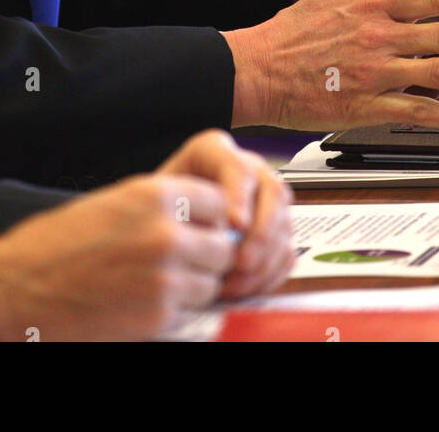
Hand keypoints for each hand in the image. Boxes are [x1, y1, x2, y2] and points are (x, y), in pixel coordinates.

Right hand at [0, 168, 240, 341]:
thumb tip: (207, 221)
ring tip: (156, 285)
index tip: (197, 230)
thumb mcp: (115, 204)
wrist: (18, 288)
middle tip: (181, 265)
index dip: (211, 220)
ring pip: (211, 285)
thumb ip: (163, 208)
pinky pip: (189, 315)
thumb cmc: (60, 242)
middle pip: (223, 247)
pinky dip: (174, 314)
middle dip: (207, 258)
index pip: (219, 203)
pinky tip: (141, 305)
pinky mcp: (157, 318)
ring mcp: (165, 278)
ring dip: (194, 288)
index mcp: (154, 195)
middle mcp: (166, 233)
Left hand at [157, 130, 292, 299]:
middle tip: (241, 262)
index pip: (238, 167)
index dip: (240, 196)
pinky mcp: (274, 231)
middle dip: (261, 233)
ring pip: (284, 224)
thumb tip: (218, 231)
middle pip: (273, 193)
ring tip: (235, 283)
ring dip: (265, 259)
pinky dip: (270, 274)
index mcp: (214, 151)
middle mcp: (247, 169)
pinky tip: (245, 287)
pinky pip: (286, 251)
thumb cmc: (152, 212)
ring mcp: (263, 200)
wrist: (154, 229)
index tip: (234, 225)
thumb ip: (183, 208)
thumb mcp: (156, 201)